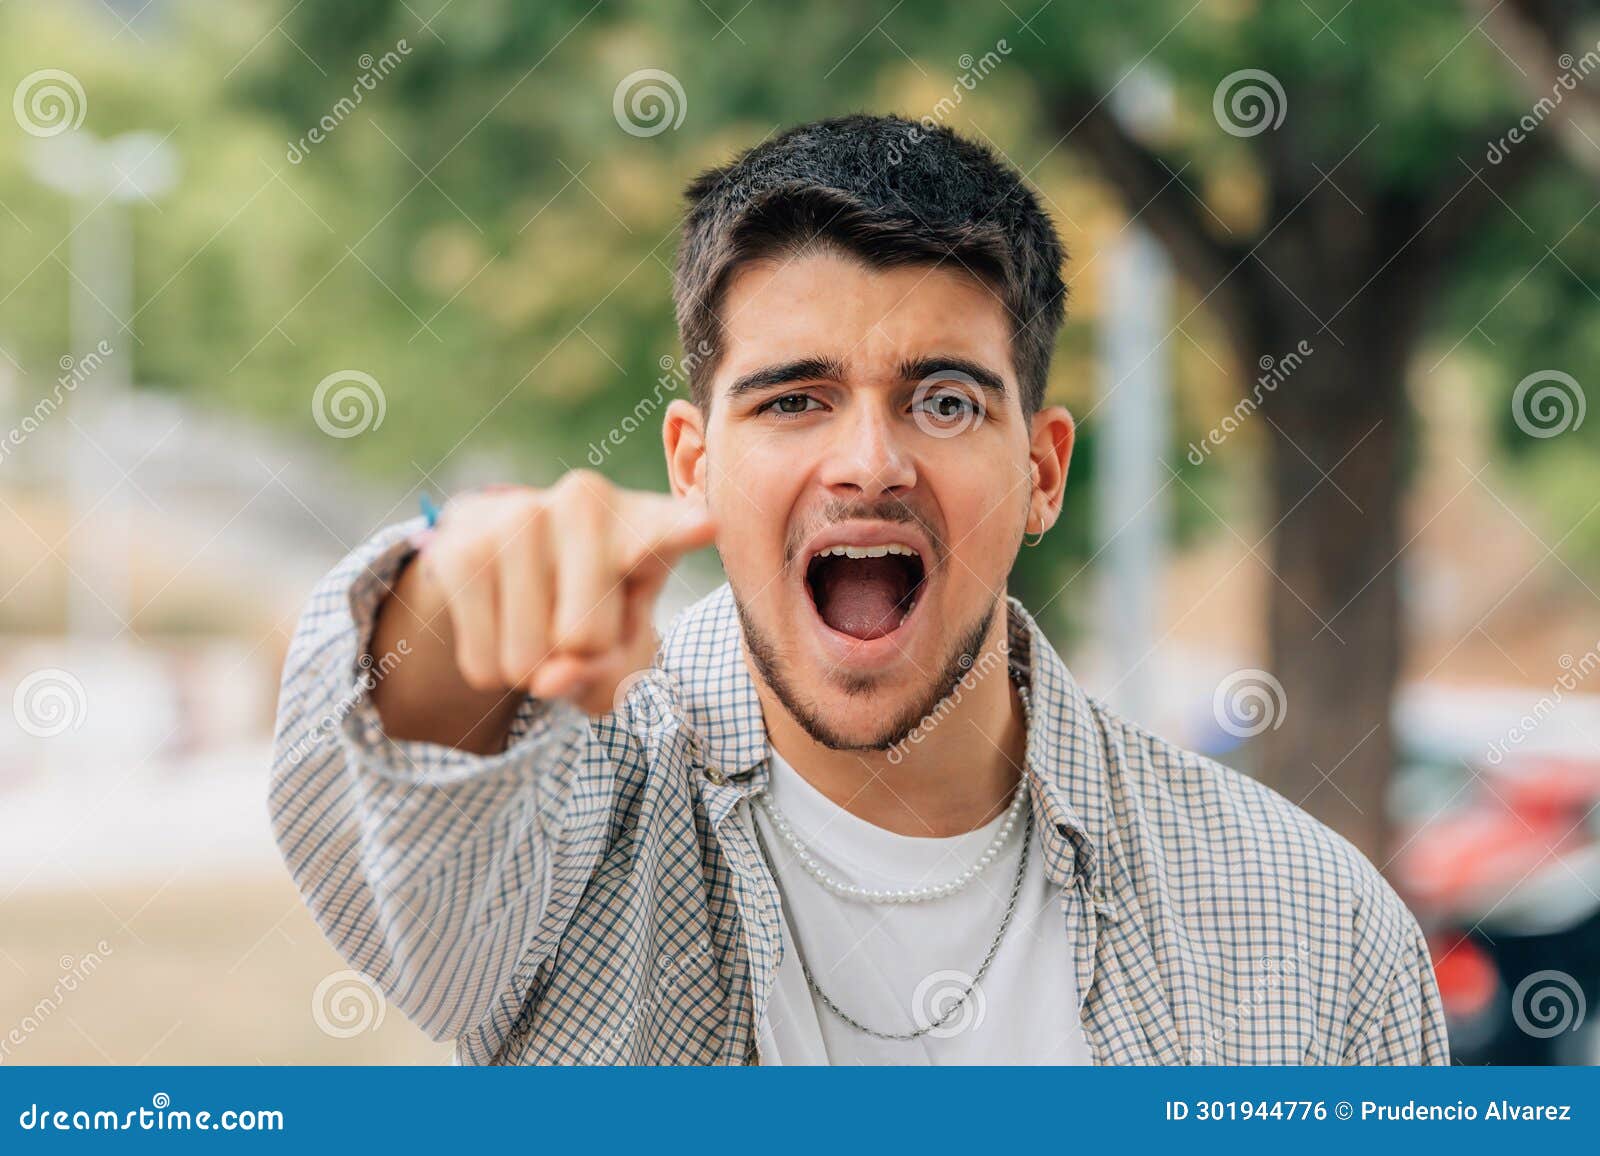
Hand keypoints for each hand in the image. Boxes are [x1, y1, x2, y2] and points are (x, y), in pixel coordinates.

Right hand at [413, 472, 714, 715]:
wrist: (508, 566)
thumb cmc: (590, 612)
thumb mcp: (622, 650)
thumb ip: (607, 676)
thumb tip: (551, 679)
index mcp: (646, 522)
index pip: (667, 530)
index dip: (683, 530)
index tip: (705, 526)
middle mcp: (585, 501)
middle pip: (589, 639)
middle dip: (582, 657)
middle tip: (578, 623)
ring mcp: (518, 514)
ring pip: (529, 658)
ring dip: (532, 668)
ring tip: (538, 619)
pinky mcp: (459, 544)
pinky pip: (484, 662)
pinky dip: (493, 670)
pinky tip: (500, 622)